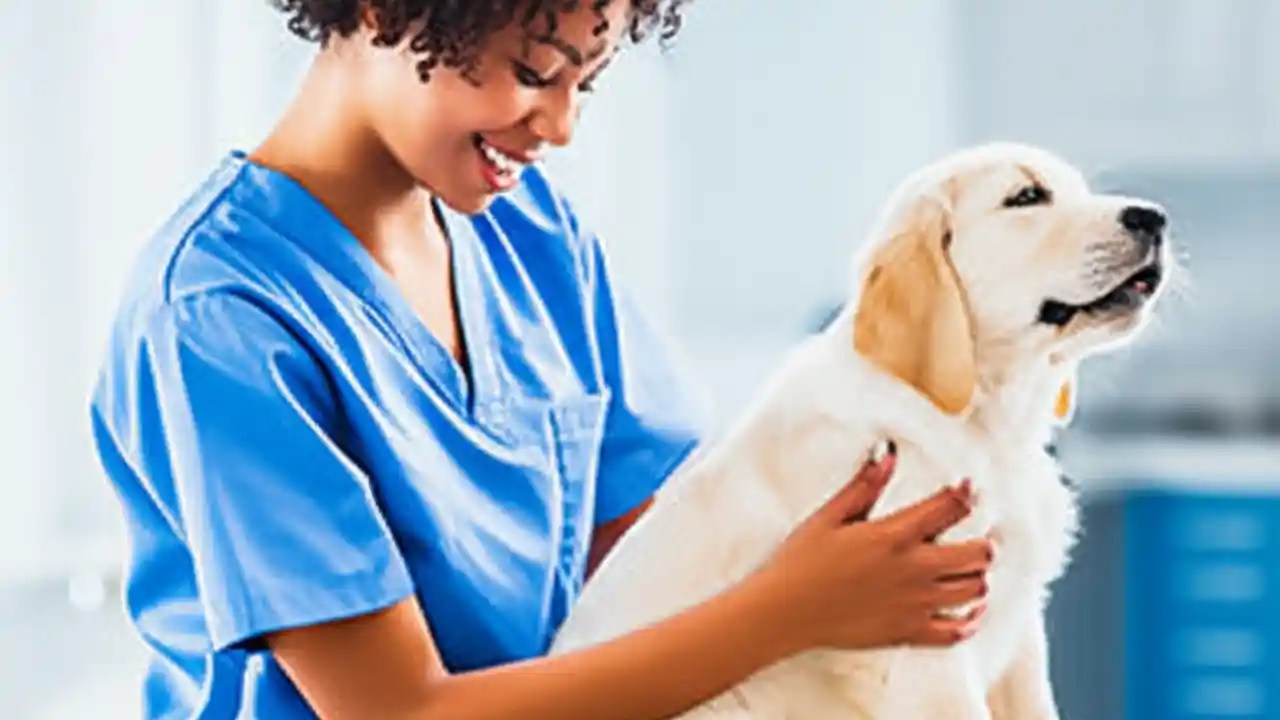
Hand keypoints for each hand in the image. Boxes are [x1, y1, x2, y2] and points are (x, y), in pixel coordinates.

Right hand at [747, 442, 993, 654]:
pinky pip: (957, 632)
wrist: (785, 611)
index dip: (965, 493)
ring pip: (975, 590)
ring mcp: (915, 604)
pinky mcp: (908, 632)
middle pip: (978, 553)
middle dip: (982, 541)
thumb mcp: (829, 516)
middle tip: (973, 536)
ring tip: (967, 569)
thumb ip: (864, 486)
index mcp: (894, 536)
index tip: (966, 488)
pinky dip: (972, 620)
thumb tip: (888, 455)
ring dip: (978, 576)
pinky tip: (971, 609)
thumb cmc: (801, 562)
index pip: (949, 507)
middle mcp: (913, 569)